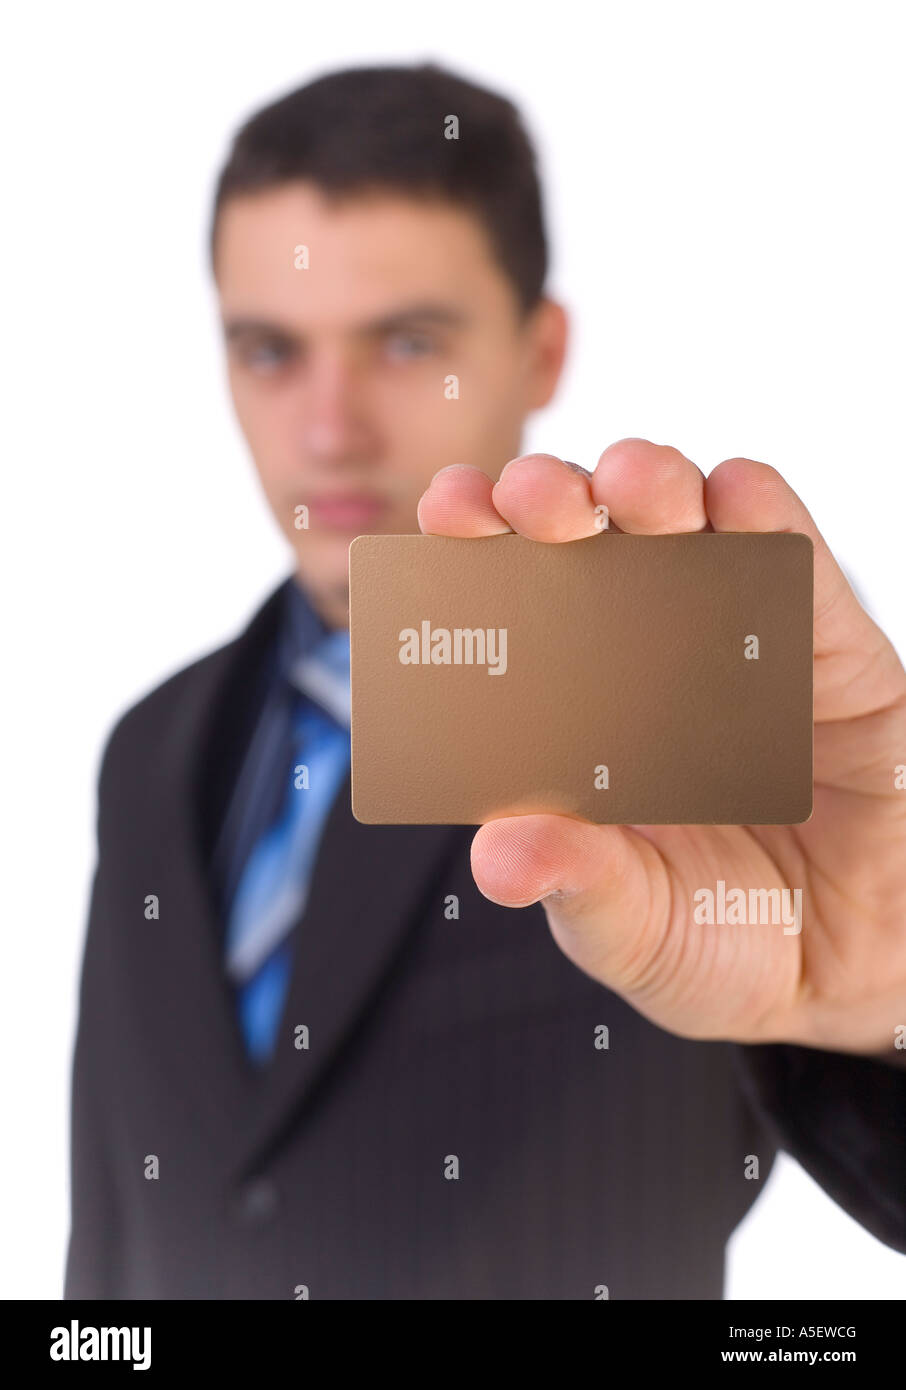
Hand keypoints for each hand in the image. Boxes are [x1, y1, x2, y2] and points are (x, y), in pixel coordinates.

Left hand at [416, 441, 905, 1054]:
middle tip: (532, 497)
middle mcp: (638, 658)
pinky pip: (793, 562)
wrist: (854, 964)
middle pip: (582, 544)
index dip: (472, 556)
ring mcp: (730, 639)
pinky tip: (739, 494)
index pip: (504, 613)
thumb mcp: (637, 930)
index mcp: (568, 715)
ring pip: (683, 526)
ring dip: (650, 485)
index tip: (446, 519)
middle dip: (548, 499)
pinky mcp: (824, 644)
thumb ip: (580, 889)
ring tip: (629, 484)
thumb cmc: (722, 943)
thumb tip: (500, 857)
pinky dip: (766, 516)